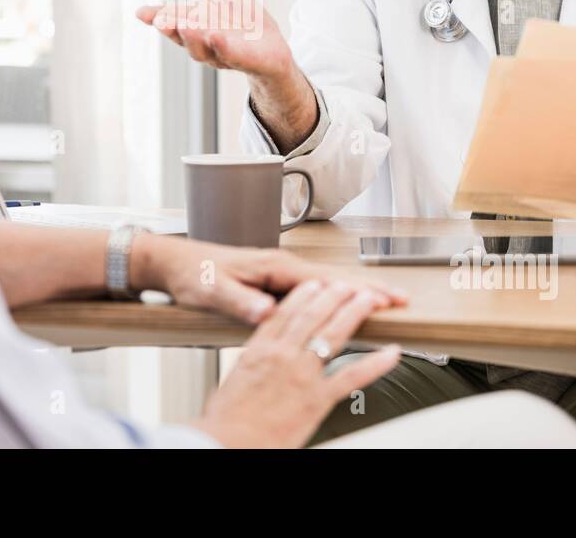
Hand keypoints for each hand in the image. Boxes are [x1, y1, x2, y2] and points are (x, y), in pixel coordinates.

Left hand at [133, 235, 407, 324]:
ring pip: (327, 282)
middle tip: (402, 299)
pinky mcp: (271, 279)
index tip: (387, 298)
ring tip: (385, 300)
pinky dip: (335, 294)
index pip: (327, 280)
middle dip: (369, 287)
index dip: (359, 291)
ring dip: (356, 291)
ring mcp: (277, 271)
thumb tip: (266, 313)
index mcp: (274, 266)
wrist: (173, 262)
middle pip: (335, 278)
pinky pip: (312, 288)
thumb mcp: (213, 292)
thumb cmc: (192, 275)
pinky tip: (344, 303)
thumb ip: (240, 302)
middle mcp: (280, 264)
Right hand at [135, 0, 316, 150]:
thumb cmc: (239, 18)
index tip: (141, 12)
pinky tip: (216, 37)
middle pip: (185, 37)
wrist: (272, 45)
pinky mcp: (252, 62)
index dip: (157, 18)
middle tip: (161, 19)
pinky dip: (225, 48)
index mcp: (193, 26)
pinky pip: (236, 57)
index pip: (171, 22)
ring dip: (194, 39)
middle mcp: (205, 44)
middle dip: (173, 29)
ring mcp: (226, 56)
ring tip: (186, 24)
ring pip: (205, 50)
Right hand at [191, 279, 402, 447]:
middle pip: (311, 316)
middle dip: (331, 296)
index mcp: (258, 350)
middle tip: (344, 285)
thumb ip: (252, 366)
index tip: (312, 285)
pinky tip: (391, 353)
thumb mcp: (233, 381)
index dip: (302, 296)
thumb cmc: (225, 421)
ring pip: (333, 335)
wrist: (224, 443)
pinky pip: (352, 376)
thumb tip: (258, 363)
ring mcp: (301, 375)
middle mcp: (282, 356)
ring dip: (353, 314)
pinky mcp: (317, 399)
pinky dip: (376, 364)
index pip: (283, 313)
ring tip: (367, 300)